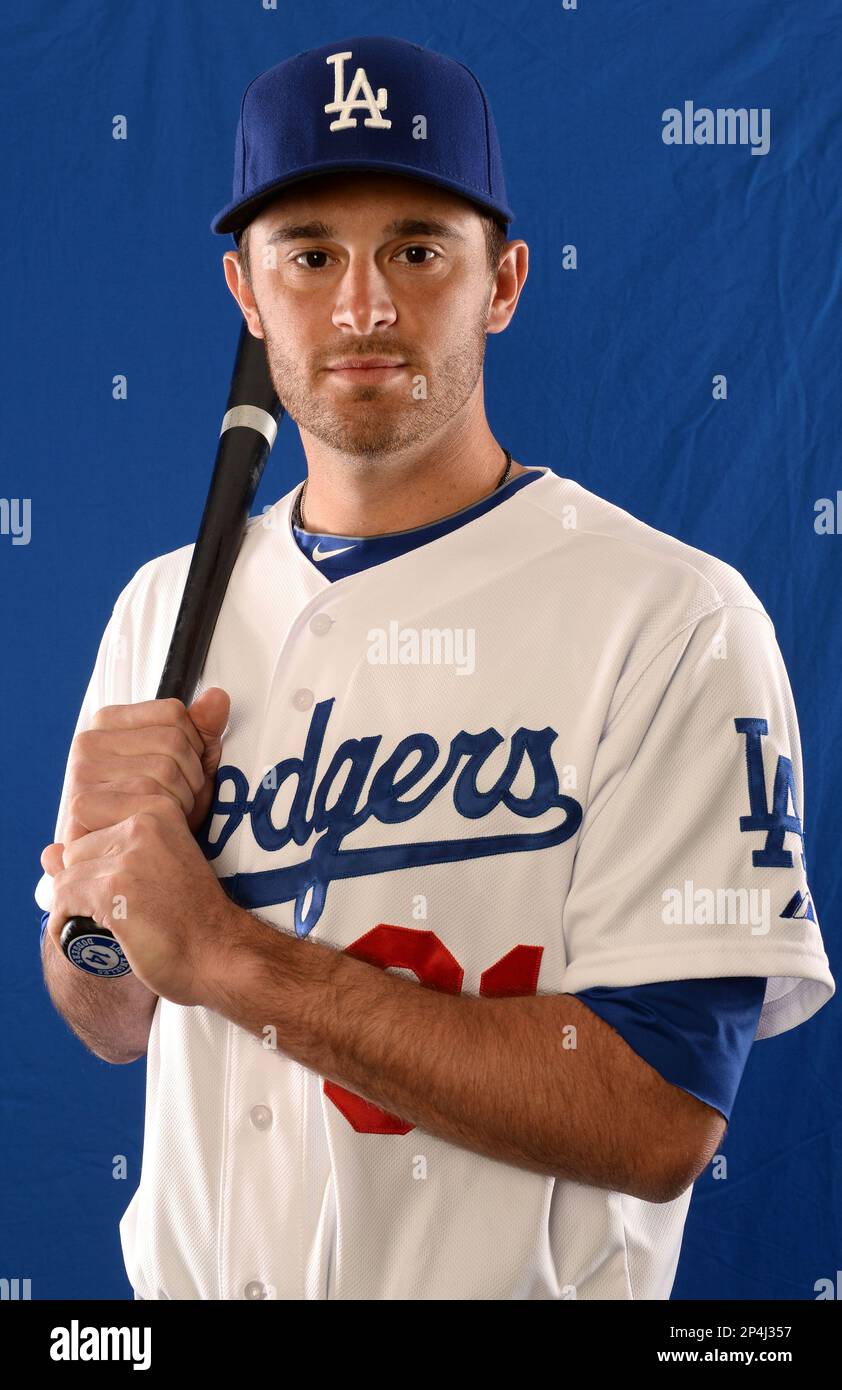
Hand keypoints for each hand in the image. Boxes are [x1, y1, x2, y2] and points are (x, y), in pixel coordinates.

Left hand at [45, 793, 242, 1004]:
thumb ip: (102, 852)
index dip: (88, 846)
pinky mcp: (116, 888)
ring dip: (73, 904)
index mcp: (158, 807)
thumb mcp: (154, 867)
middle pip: (74, 845)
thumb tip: (48, 851)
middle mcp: (145, 822)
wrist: (219, 954)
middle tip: (108, 907)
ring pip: (66, 874)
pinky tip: (82, 936)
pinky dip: (63, 922)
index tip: (108, 875)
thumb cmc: (190, 915)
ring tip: (98, 924)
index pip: (85, 807)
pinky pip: (63, 897)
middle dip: (81, 878)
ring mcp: (130, 854)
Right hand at [60, 688, 230, 850]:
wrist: (139, 863)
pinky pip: (150, 799)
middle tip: (178, 801)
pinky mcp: (83, 805)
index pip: (173, 712)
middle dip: (191, 777)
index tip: (183, 770)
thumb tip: (217, 697)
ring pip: (165, 769)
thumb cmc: (161, 812)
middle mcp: (88, 741)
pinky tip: (155, 827)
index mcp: (109, 722)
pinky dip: (167, 817)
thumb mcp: (192, 765)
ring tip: (167, 814)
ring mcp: (81, 772)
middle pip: (172, 741)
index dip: (193, 745)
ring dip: (182, 799)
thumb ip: (204, 729)